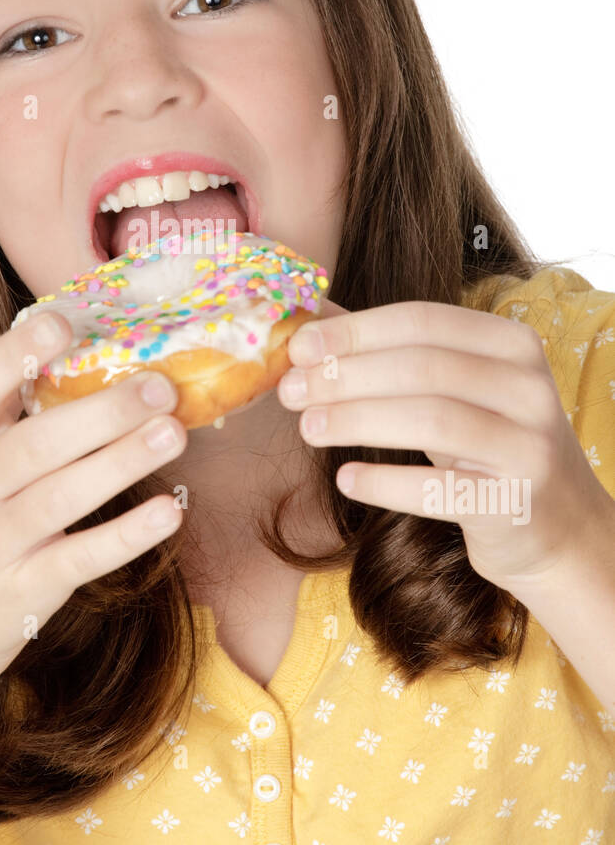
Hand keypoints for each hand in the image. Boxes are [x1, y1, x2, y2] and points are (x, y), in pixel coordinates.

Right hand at [0, 313, 187, 687]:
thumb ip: (4, 421)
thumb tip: (86, 353)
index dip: (17, 353)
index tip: (63, 322)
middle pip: (35, 443)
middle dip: (101, 411)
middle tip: (159, 386)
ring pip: (60, 497)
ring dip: (121, 463)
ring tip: (172, 433)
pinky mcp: (23, 591)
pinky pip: (80, 559)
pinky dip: (126, 536)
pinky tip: (169, 513)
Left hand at [277, 299, 614, 593]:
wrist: (555, 525)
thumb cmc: (486, 445)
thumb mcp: (452, 389)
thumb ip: (390, 351)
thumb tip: (310, 319)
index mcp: (511, 344)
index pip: (422, 321)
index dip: (355, 331)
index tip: (298, 346)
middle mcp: (528, 388)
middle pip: (422, 368)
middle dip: (346, 376)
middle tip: (290, 390)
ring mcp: (528, 446)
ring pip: (431, 421)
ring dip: (357, 421)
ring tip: (306, 429)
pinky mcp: (515, 503)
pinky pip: (440, 490)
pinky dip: (386, 482)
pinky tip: (346, 479)